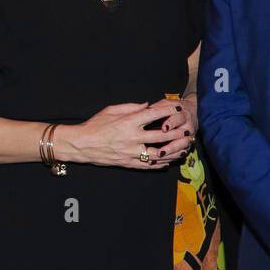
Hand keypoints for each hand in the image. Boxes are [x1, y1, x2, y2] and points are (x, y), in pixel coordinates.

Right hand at [59, 101, 188, 168]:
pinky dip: (161, 163)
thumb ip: (131, 107)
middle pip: (161, 136)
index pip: (154, 115)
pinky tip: (170, 160)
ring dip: (174, 151)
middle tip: (188, 130)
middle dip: (177, 133)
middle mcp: (132, 138)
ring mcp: (131, 152)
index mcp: (128, 122)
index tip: (178, 107)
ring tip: (184, 147)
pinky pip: (149, 165)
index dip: (168, 111)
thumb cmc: (95, 125)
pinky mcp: (128, 163)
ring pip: (159, 153)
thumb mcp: (111, 110)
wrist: (80, 145)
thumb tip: (148, 104)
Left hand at [152, 96, 196, 161]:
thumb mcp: (166, 103)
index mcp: (182, 114)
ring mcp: (189, 136)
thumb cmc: (173, 107)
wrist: (191, 111)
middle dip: (172, 144)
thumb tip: (145, 108)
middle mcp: (188, 126)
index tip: (164, 128)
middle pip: (183, 136)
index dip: (172, 123)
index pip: (179, 118)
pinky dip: (173, 157)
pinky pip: (182, 152)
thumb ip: (158, 107)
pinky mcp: (187, 144)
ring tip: (160, 156)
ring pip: (183, 146)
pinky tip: (163, 160)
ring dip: (172, 152)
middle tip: (160, 150)